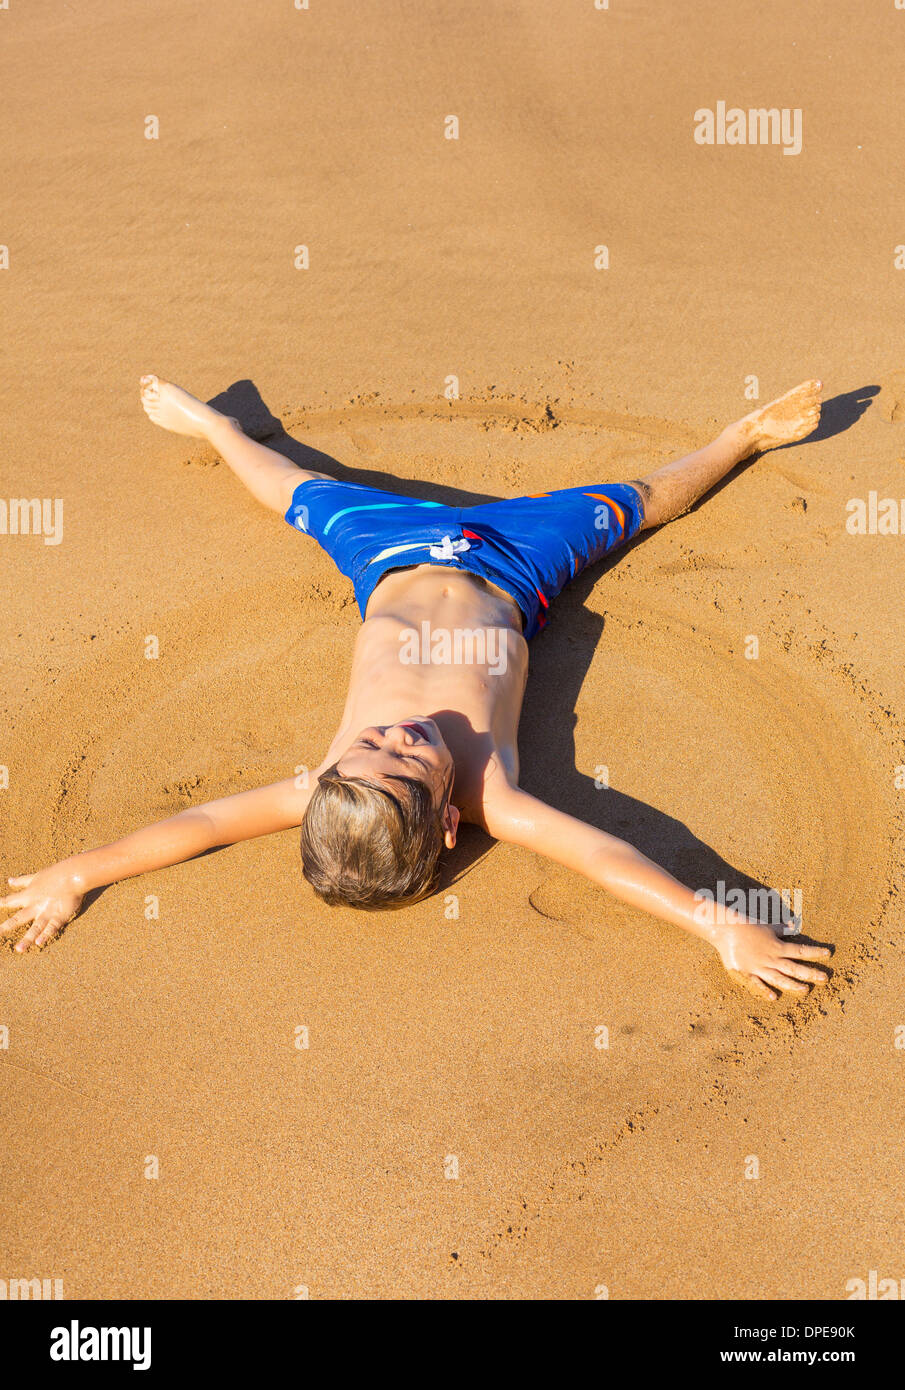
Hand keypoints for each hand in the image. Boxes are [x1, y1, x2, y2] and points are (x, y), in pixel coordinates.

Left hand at [0, 868, 84, 951]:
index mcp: (29, 895)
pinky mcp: (59, 916)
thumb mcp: (35, 876)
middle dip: (6, 927)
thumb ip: (22, 881)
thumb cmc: (55, 874)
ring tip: (19, 949)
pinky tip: (39, 942)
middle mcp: (35, 906)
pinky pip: (51, 927)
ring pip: (35, 928)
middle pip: (18, 918)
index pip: (10, 901)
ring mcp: (47, 912)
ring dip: (27, 939)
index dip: (1, 903)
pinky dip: (46, 935)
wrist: (73, 874)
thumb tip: (9, 881)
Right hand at [713, 916, 830, 999]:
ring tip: (805, 990)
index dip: (814, 952)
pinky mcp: (746, 972)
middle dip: (810, 973)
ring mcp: (759, 966)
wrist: (725, 928)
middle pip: (794, 967)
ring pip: (779, 978)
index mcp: (777, 946)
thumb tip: (793, 925)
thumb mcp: (767, 926)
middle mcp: (771, 958)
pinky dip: (764, 990)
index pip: (800, 950)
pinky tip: (773, 997)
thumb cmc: (747, 925)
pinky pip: (756, 983)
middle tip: (825, 979)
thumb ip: (780, 929)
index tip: (828, 953)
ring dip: (792, 985)